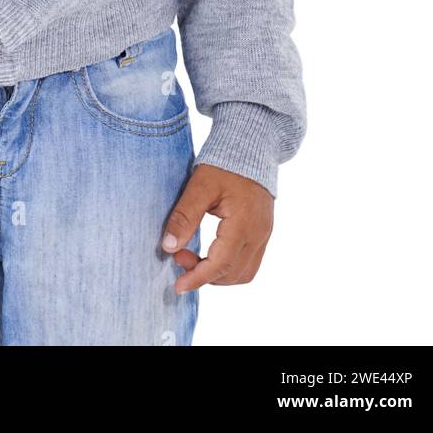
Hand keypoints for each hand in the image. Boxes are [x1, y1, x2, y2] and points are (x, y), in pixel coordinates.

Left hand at [161, 163, 273, 293]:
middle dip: (204, 274)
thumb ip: (185, 216)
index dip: (197, 278)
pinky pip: (249, 262)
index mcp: (243, 224)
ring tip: (193, 258)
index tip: (178, 286)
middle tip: (179, 257)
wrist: (251, 146)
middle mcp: (258, 234)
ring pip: (243, 273)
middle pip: (232, 273)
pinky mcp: (263, 232)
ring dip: (217, 274)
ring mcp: (264, 234)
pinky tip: (211, 256)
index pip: (220, 264)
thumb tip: (168, 246)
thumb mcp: (199, 186)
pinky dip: (229, 267)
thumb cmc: (224, 164)